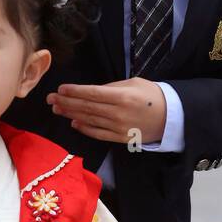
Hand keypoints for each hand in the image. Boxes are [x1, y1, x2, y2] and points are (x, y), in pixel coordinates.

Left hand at [47, 78, 166, 144]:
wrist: (171, 117)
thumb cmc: (152, 95)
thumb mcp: (134, 83)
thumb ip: (111, 87)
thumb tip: (90, 92)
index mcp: (122, 96)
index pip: (92, 93)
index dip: (74, 92)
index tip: (60, 89)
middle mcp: (118, 113)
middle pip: (87, 107)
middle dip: (66, 102)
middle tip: (51, 99)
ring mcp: (118, 127)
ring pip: (89, 120)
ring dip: (71, 114)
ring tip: (57, 109)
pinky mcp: (120, 138)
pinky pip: (98, 133)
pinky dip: (84, 128)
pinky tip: (73, 122)